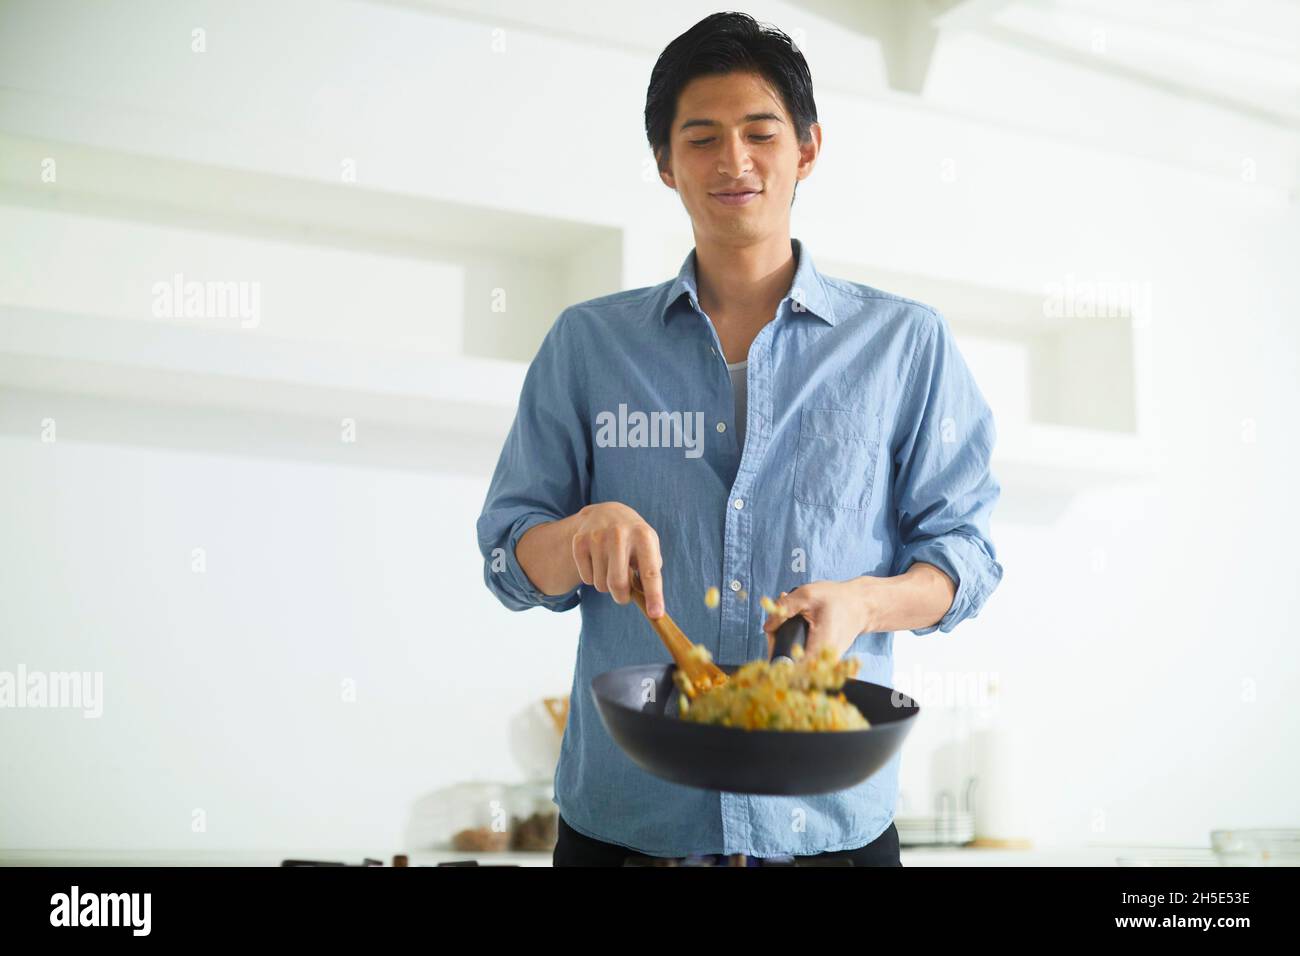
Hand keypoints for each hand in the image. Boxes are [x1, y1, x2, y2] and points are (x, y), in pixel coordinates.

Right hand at [571, 502, 664, 616]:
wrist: (607, 513)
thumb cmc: (634, 539)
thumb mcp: (649, 547)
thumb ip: (650, 573)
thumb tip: (649, 604)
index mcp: (643, 536)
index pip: (650, 572)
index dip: (654, 595)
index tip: (656, 615)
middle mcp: (620, 534)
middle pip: (617, 584)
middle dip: (621, 597)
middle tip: (624, 596)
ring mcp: (597, 536)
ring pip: (600, 584)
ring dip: (606, 586)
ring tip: (611, 569)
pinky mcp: (579, 541)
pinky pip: (586, 579)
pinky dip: (593, 578)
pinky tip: (598, 562)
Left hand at [762, 580, 871, 660]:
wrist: (861, 605)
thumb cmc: (837, 599)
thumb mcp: (807, 595)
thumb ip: (784, 609)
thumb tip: (767, 627)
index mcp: (819, 647)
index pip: (791, 668)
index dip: (776, 656)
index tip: (772, 636)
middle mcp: (823, 661)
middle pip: (789, 664)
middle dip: (777, 642)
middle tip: (776, 619)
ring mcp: (824, 663)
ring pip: (795, 660)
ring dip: (784, 641)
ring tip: (785, 616)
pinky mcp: (823, 660)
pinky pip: (802, 656)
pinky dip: (794, 641)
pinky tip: (793, 622)